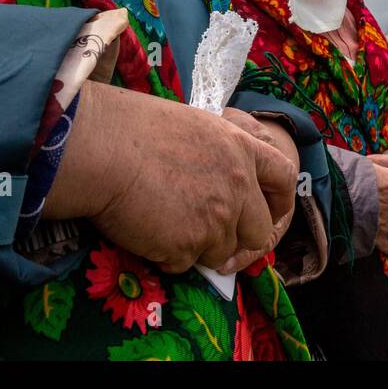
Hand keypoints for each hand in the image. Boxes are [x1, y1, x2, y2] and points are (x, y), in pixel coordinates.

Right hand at [44, 81, 296, 274]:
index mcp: (241, 149)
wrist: (104, 148)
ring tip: (165, 225)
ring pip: (222, 254)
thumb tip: (220, 174)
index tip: (271, 213)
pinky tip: (146, 230)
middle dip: (241, 241)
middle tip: (214, 241)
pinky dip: (166, 255)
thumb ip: (219, 152)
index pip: (283, 177)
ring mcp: (217, 219)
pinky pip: (184, 264)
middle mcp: (238, 186)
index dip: (280, 200)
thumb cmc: (134, 127)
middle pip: (260, 231)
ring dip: (199, 248)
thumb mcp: (194, 124)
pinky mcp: (189, 246)